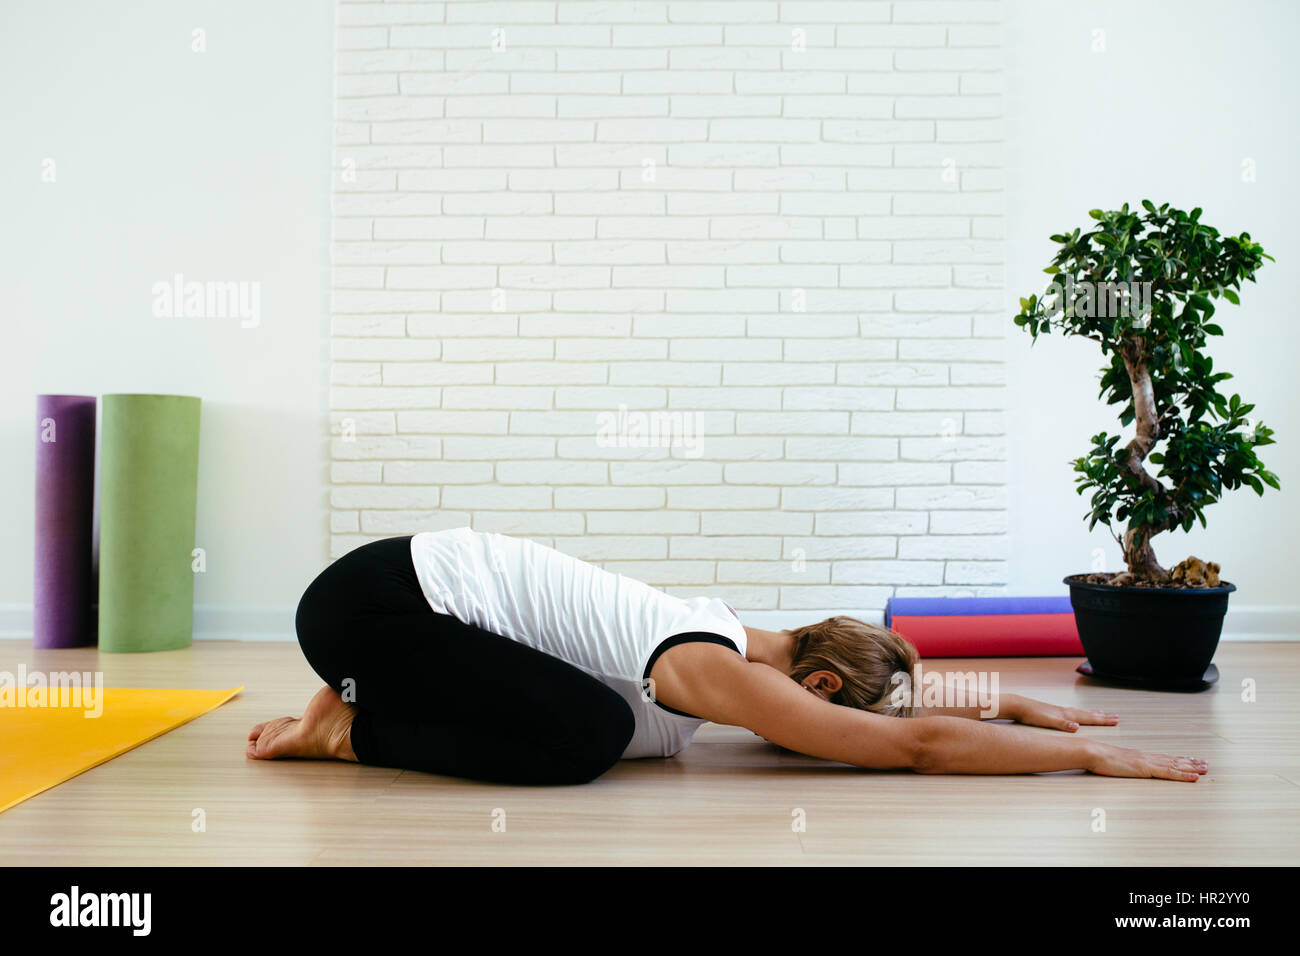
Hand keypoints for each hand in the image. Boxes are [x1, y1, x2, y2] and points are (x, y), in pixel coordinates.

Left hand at [1009, 694, 1118, 731]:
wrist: (1018, 705)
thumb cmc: (1031, 714)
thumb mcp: (1047, 721)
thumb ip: (1062, 724)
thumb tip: (1077, 727)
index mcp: (1066, 715)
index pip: (1088, 718)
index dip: (1102, 720)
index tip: (1116, 720)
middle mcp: (1065, 711)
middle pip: (1088, 714)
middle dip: (1102, 717)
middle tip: (1117, 717)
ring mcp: (1059, 711)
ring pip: (1081, 712)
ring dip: (1092, 714)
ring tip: (1102, 713)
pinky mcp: (1053, 712)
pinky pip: (1072, 712)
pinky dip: (1079, 714)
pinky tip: (1077, 716)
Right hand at [1088, 742, 1208, 781]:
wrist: (1093, 753)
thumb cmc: (1097, 758)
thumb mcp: (1110, 763)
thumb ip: (1117, 765)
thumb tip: (1116, 768)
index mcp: (1139, 757)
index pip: (1163, 758)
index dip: (1178, 759)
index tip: (1189, 759)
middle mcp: (1146, 757)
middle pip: (1173, 760)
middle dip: (1190, 762)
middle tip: (1205, 763)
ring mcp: (1148, 762)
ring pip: (1176, 765)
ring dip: (1192, 767)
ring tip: (1205, 768)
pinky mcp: (1147, 769)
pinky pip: (1170, 773)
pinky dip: (1184, 775)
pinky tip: (1195, 777)